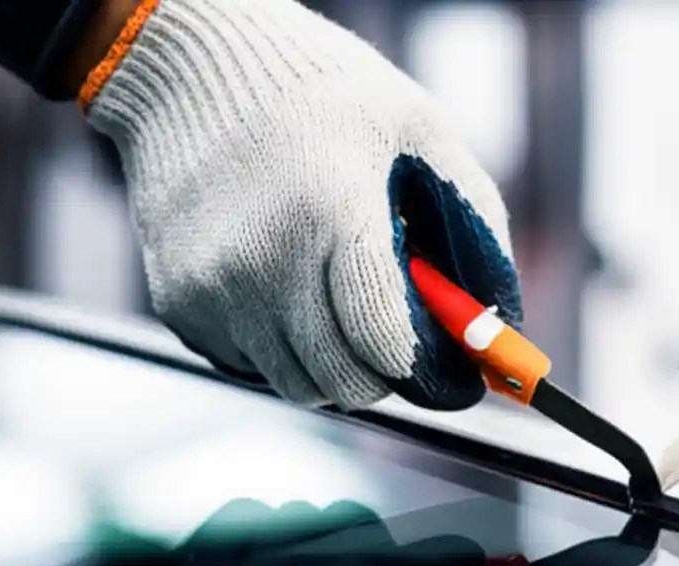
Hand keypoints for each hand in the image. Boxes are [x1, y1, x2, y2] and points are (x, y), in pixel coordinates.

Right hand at [79, 0, 520, 409]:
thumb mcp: (422, 130)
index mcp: (333, 212)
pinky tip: (283, 284)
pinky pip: (248, 363)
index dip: (425, 367)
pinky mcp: (176, 302)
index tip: (447, 366)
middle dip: (383, 373)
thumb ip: (474, 221)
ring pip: (295, 383)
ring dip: (332, 364)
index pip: (385, 342)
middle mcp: (261, 260)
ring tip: (338, 300)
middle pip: (342, 381)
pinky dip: (279, 345)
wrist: (194, 69)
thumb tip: (502, 315)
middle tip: (395, 338)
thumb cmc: (327, 96)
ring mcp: (210, 287)